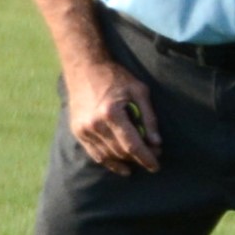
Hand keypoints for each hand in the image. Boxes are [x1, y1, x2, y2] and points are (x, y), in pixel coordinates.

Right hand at [63, 59, 160, 174]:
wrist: (84, 68)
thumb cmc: (116, 77)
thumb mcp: (139, 91)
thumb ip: (149, 118)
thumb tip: (156, 143)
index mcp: (112, 113)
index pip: (132, 145)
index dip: (146, 158)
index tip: (156, 166)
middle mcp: (95, 125)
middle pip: (121, 152)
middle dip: (138, 158)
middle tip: (152, 156)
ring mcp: (84, 130)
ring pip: (108, 156)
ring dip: (125, 161)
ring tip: (138, 160)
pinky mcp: (77, 131)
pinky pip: (95, 154)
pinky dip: (109, 161)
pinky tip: (121, 165)